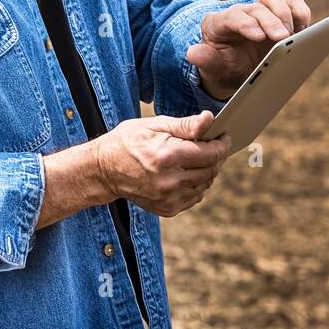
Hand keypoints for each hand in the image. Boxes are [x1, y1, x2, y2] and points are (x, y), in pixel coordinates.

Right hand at [93, 111, 231, 216]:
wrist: (103, 170)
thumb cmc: (128, 142)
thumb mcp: (155, 125)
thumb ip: (186, 125)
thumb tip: (210, 119)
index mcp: (168, 156)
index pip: (210, 153)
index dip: (222, 144)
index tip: (224, 136)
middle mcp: (170, 180)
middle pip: (211, 170)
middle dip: (216, 156)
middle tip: (212, 145)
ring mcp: (169, 198)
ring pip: (205, 185)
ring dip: (207, 171)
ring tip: (198, 158)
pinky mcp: (167, 209)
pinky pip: (194, 197)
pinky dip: (197, 185)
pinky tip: (187, 174)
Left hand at [185, 0, 311, 100]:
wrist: (239, 72)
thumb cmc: (224, 70)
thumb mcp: (213, 71)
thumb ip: (205, 62)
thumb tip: (193, 52)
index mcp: (219, 23)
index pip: (232, 16)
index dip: (245, 23)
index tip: (258, 35)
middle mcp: (242, 13)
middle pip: (256, 7)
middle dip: (270, 21)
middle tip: (281, 38)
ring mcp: (262, 12)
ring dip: (285, 14)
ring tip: (291, 35)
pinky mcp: (281, 16)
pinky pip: (293, 4)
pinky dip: (300, 13)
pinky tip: (304, 29)